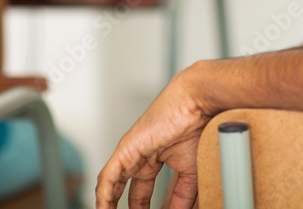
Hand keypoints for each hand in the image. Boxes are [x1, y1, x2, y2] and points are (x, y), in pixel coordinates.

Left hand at [96, 72, 212, 207]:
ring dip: (110, 206)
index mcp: (157, 158)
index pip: (144, 190)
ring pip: (112, 186)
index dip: (145, 208)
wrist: (196, 104)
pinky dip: (104, 198)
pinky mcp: (125, 150)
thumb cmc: (199, 125)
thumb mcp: (191, 170)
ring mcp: (131, 153)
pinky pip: (107, 179)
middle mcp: (141, 156)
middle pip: (128, 190)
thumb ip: (183, 195)